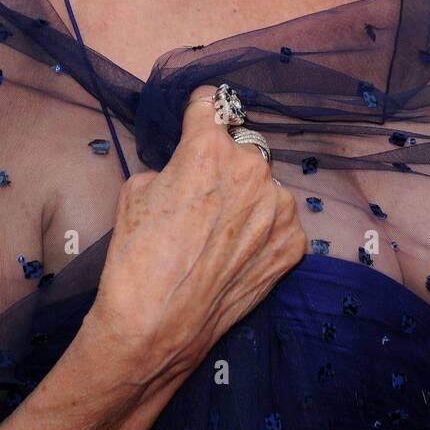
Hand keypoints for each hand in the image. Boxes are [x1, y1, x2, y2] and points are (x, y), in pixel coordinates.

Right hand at [86, 84, 306, 388]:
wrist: (155, 327)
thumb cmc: (136, 255)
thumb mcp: (137, 188)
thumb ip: (174, 163)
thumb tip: (189, 164)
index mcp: (210, 147)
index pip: (211, 102)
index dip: (198, 112)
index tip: (197, 120)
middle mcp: (253, 168)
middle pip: (242, 145)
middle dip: (224, 160)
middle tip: (204, 192)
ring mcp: (279, 208)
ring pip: (264, 185)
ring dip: (247, 196)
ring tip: (219, 232)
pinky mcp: (293, 244)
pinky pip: (277, 221)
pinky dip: (261, 230)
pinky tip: (236, 253)